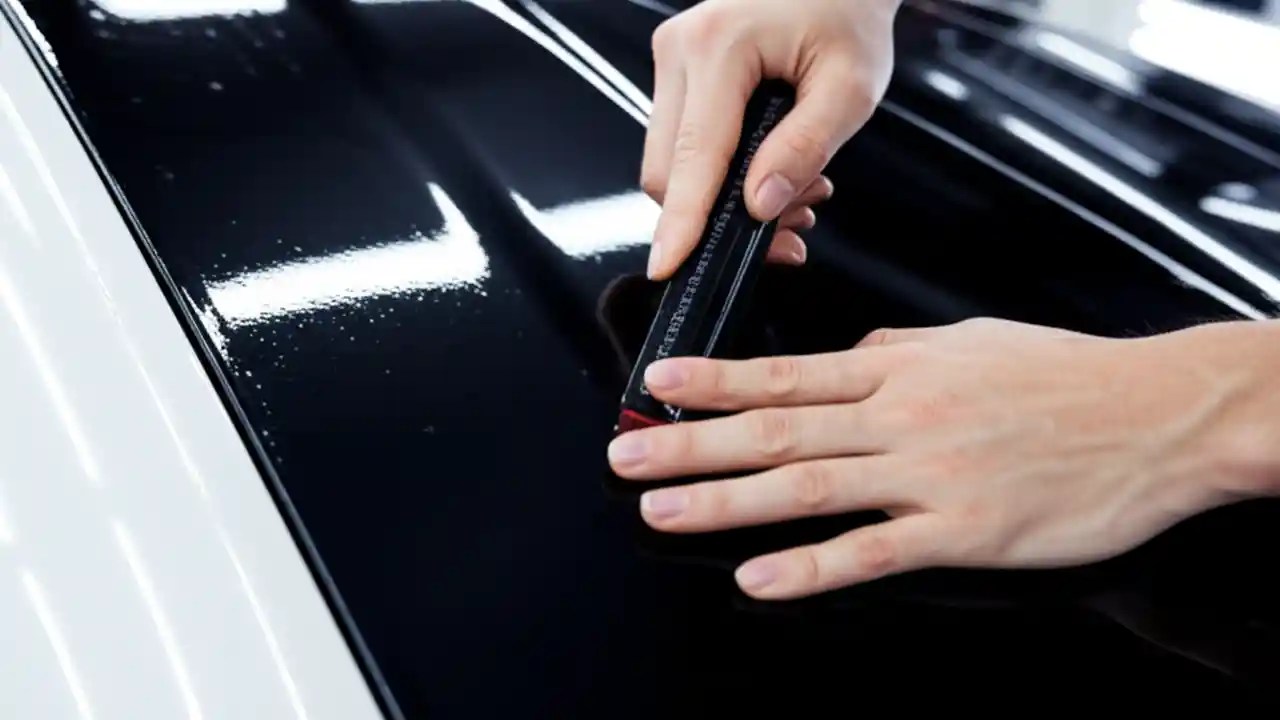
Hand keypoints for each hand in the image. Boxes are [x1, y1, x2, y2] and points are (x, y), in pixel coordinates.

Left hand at [608, 318, 1279, 599]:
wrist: (1155, 415)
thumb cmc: (1061, 375)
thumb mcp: (966, 341)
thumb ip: (892, 354)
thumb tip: (837, 362)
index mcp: (898, 370)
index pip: (784, 375)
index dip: (714, 382)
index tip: (656, 386)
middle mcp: (899, 417)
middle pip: (775, 432)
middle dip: (691, 446)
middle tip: (625, 458)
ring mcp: (928, 474)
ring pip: (806, 488)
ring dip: (724, 502)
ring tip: (663, 511)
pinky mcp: (962, 529)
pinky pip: (872, 551)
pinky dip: (810, 567)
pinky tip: (758, 580)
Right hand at [641, 0, 900, 278]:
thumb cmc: (848, 16)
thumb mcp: (850, 87)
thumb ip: (805, 148)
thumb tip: (758, 205)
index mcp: (719, 46)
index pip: (695, 156)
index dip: (683, 221)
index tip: (669, 267)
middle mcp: (680, 50)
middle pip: (671, 170)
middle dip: (720, 218)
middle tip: (793, 229)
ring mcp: (672, 61)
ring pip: (674, 165)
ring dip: (725, 200)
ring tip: (797, 198)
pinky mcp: (677, 74)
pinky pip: (684, 146)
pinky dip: (722, 176)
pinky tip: (770, 175)